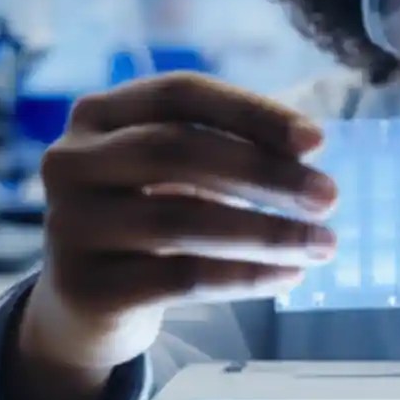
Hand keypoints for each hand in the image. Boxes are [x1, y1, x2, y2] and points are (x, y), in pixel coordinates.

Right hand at [27, 73, 337, 370]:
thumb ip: (231, 150)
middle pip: (178, 152)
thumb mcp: (180, 173)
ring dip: (266, 233)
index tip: (317, 140)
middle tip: (329, 197)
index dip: (252, 112)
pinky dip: (244, 277)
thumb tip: (308, 152)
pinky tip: (289, 276)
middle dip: (266, 174)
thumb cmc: (152, 218)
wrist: (89, 305)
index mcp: (98, 114)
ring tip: (323, 244)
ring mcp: (70, 225)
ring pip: (180, 220)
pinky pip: (180, 278)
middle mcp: (71, 161)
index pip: (181, 94)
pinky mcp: (84, 287)